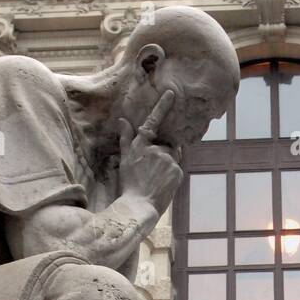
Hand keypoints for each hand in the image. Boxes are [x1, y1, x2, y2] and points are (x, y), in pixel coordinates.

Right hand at [118, 89, 182, 211]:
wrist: (139, 205)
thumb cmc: (129, 184)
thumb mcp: (124, 159)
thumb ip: (126, 138)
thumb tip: (123, 120)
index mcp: (141, 145)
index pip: (152, 122)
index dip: (162, 106)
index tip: (171, 93)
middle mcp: (156, 149)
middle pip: (166, 144)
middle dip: (163, 151)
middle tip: (152, 169)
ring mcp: (168, 160)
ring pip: (172, 156)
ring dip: (167, 162)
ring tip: (156, 178)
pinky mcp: (177, 171)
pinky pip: (177, 167)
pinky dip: (172, 173)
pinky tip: (162, 183)